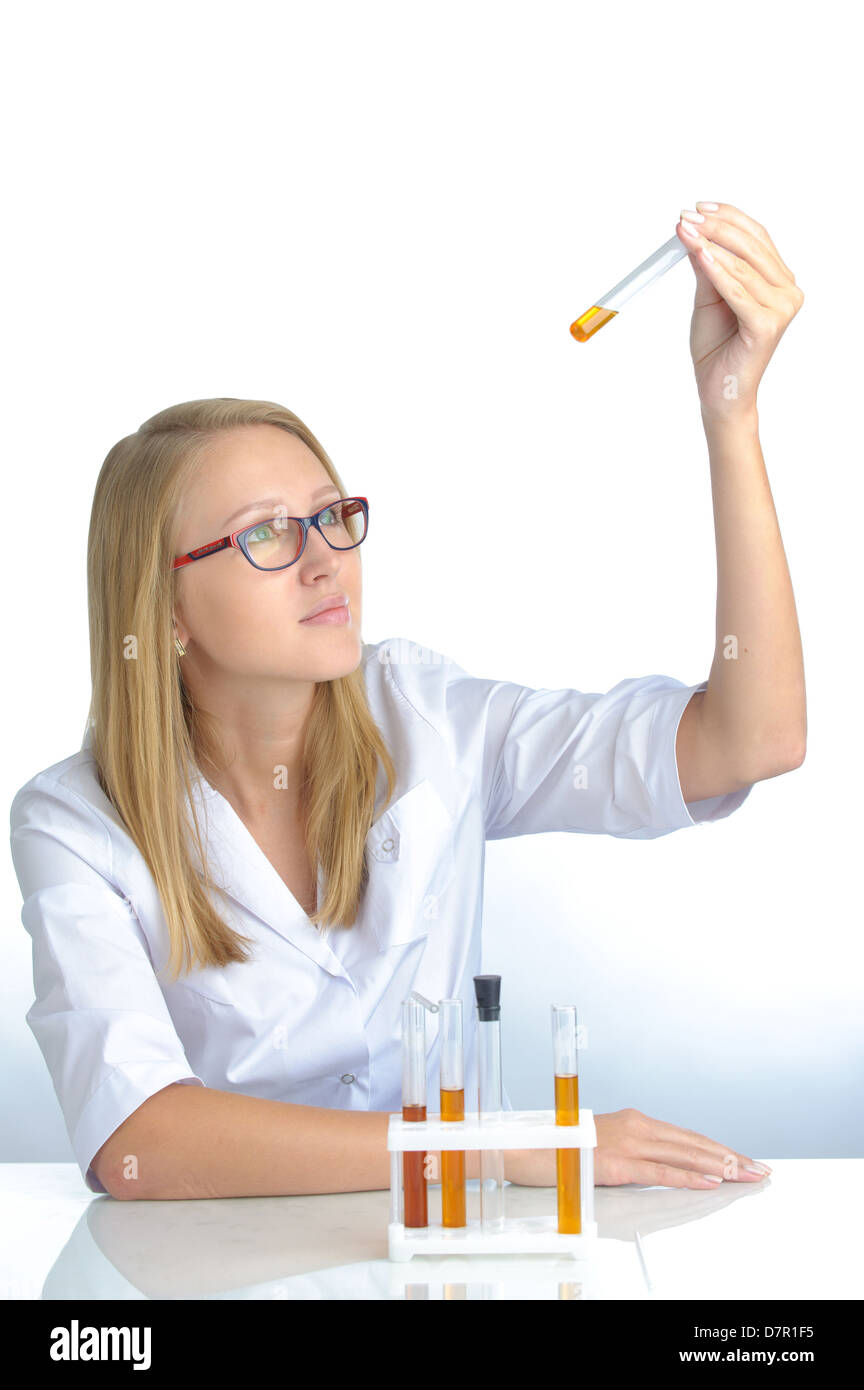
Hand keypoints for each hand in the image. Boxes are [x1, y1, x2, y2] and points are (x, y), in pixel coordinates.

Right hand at [505, 1107, 771, 1187]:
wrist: (527, 1147)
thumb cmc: (563, 1149)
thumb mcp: (604, 1147)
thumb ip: (633, 1154)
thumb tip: (660, 1167)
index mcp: (633, 1121)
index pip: (686, 1137)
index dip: (717, 1149)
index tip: (742, 1160)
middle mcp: (634, 1127)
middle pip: (692, 1143)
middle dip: (729, 1157)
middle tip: (758, 1170)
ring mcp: (626, 1144)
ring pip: (683, 1155)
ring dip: (718, 1166)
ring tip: (744, 1175)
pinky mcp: (616, 1163)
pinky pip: (660, 1171)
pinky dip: (689, 1176)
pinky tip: (709, 1182)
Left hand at [675, 201, 803, 424]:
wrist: (718, 391)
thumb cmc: (717, 348)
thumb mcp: (708, 297)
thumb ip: (707, 266)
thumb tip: (694, 231)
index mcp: (779, 280)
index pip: (757, 237)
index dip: (728, 217)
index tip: (698, 207)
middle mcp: (787, 291)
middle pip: (752, 246)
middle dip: (716, 227)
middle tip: (687, 216)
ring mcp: (782, 308)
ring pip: (744, 266)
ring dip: (711, 244)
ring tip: (686, 231)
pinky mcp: (767, 326)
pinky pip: (738, 291)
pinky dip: (718, 271)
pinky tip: (700, 255)